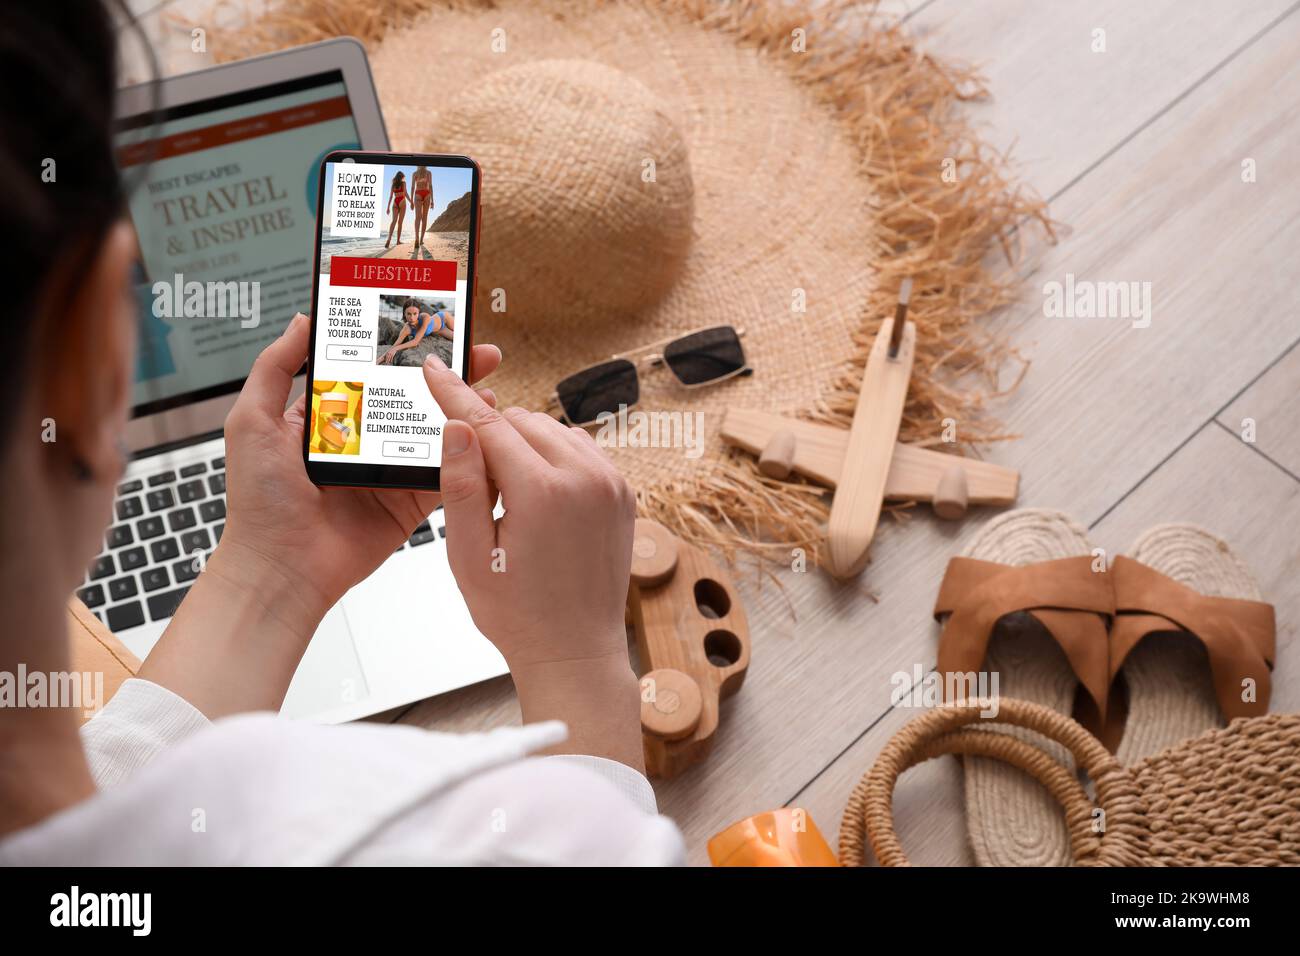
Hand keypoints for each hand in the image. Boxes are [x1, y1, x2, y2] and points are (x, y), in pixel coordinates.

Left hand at [214, 312, 500, 621]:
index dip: (398, 349)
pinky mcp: (408, 502)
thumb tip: (301, 320)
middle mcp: (361, 441)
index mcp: (326, 417)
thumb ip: (275, 368)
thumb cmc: (259, 502)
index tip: (424, 327)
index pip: (369, 371)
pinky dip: (466, 455)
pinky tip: (484, 433)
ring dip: (462, 408)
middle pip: (411, 397)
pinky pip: (443, 474)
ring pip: (434, 431)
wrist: (281, 569)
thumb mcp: (252, 421)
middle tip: (475, 350)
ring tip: (486, 386)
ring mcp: (388, 471)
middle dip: (446, 373)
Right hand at [422, 354, 641, 767]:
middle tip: (474, 481)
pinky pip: (580, 450)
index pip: (487, 423)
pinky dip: (554, 457)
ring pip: (552, 431)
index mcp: (542, 491)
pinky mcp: (623, 493)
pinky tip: (538, 494)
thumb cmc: (518, 614)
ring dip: (523, 445)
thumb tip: (457, 427)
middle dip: (490, 436)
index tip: (435, 369)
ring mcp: (611, 483)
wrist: (575, 651)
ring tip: (507, 497)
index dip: (455, 395)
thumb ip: (461, 485)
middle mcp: (585, 478)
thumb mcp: (467, 554)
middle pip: (521, 421)